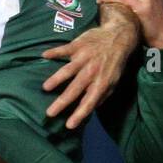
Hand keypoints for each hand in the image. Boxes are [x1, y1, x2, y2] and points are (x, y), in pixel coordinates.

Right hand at [42, 14, 139, 129]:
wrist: (118, 36)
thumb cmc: (114, 62)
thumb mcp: (113, 82)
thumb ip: (102, 96)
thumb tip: (90, 109)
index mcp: (101, 82)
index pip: (89, 102)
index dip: (80, 114)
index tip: (69, 125)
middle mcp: (92, 71)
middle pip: (75, 89)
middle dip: (62, 102)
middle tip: (49, 113)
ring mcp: (84, 57)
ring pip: (68, 70)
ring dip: (56, 79)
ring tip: (45, 88)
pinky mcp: (78, 45)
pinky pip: (64, 49)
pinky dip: (54, 52)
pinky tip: (44, 55)